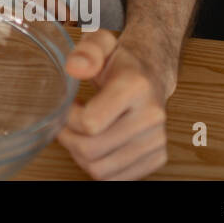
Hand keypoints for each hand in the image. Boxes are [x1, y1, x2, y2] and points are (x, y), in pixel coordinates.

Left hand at [55, 29, 169, 179]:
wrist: (152, 74)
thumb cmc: (121, 62)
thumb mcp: (101, 43)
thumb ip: (86, 51)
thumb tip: (75, 67)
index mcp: (136, 87)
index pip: (90, 123)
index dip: (67, 119)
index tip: (67, 107)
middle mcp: (151, 116)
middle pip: (92, 150)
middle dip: (69, 140)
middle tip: (66, 124)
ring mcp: (157, 140)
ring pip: (102, 170)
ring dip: (80, 156)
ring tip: (81, 134)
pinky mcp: (157, 157)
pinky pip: (116, 179)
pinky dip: (99, 167)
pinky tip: (96, 145)